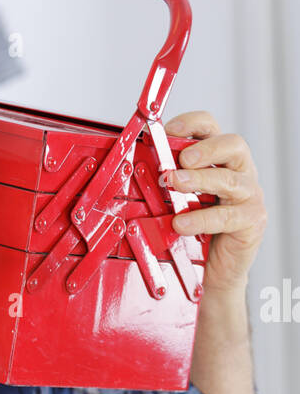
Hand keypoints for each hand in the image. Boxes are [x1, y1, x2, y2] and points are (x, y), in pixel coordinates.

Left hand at [161, 111, 267, 293]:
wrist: (215, 270)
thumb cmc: (197, 230)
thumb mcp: (179, 199)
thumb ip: (169, 179)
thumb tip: (141, 162)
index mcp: (221, 160)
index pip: (213, 129)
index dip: (192, 124)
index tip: (168, 130)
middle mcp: (240, 172)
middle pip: (233, 145)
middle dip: (205, 149)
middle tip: (180, 160)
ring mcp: (249, 196)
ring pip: (230, 180)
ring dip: (199, 179)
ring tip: (174, 183)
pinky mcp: (251, 221)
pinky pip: (227, 216)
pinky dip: (201, 218)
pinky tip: (181, 222)